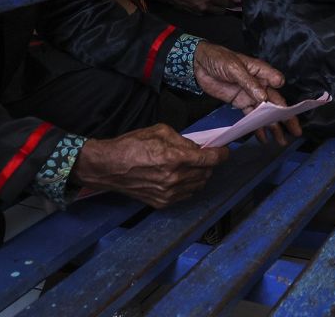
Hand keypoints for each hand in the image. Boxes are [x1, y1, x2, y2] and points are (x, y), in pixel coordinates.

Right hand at [72, 124, 226, 207]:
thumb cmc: (131, 145)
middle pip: (206, 174)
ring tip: (191, 167)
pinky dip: (189, 186)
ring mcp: (168, 193)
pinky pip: (185, 195)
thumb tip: (196, 148)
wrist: (109, 167)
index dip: (221, 155)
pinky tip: (181, 177)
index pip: (210, 160)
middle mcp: (174, 178)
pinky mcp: (162, 202)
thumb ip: (183, 140)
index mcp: (175, 158)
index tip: (225, 151)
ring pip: (198, 186)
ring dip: (200, 176)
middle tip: (204, 157)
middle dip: (209, 164)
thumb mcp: (160, 131)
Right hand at [162, 0, 236, 14]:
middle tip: (228, 6)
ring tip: (219, 7)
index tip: (236, 3)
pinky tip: (208, 7)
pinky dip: (209, 11)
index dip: (232, 4)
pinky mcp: (195, 14)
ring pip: (214, 14)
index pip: (225, 3)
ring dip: (217, 11)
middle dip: (225, 9)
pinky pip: (206, 14)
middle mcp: (207, 6)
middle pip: (221, 11)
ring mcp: (201, 12)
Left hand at [193, 42, 301, 144]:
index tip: (286, 111)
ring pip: (264, 112)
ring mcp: (250, 94)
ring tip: (281, 140)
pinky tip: (263, 137)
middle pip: (275, 102)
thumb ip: (249, 83)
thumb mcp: (234, 67)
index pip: (277, 84)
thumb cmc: (219, 58)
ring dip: (273, 126)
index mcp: (260, 71)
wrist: (199, 63)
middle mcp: (259, 84)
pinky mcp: (240, 102)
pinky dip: (257, 127)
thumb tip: (263, 98)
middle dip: (285, 117)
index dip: (282, 96)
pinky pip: (251, 116)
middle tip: (295, 131)